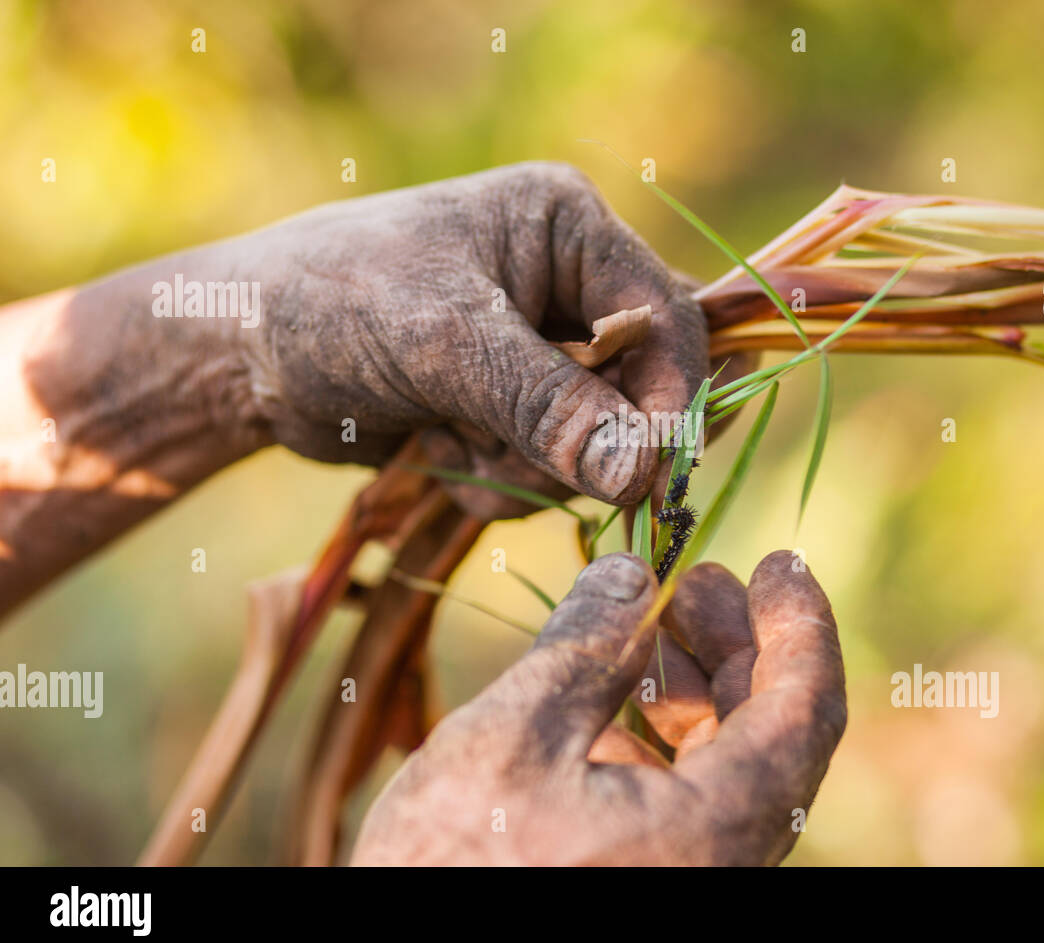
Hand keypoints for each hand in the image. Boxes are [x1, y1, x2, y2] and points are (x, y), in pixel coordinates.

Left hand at [2, 162, 709, 609]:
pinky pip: (554, 466)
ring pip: (601, 439)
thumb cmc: (332, 304)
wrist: (239, 349)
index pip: (665, 316)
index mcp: (568, 228)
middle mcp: (568, 283)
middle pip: (645, 384)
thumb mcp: (443, 342)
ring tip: (458, 446)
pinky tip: (443, 455)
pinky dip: (505, 480)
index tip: (651, 472)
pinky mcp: (513, 404)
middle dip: (593, 439)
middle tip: (527, 462)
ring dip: (536, 466)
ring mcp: (542, 348)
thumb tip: (642, 474)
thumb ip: (548, 405)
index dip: (671, 397)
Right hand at [350, 550, 845, 865]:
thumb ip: (585, 649)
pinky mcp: (645, 883)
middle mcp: (722, 862)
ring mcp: (687, 876)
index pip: (804, 712)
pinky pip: (684, 803)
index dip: (801, 627)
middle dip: (737, 644)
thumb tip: (633, 574)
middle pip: (769, 733)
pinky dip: (659, 739)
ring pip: (726, 766)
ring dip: (696, 686)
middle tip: (696, 579)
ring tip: (646, 626)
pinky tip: (606, 703)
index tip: (784, 564)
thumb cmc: (454, 867)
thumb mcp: (512, 737)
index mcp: (714, 828)